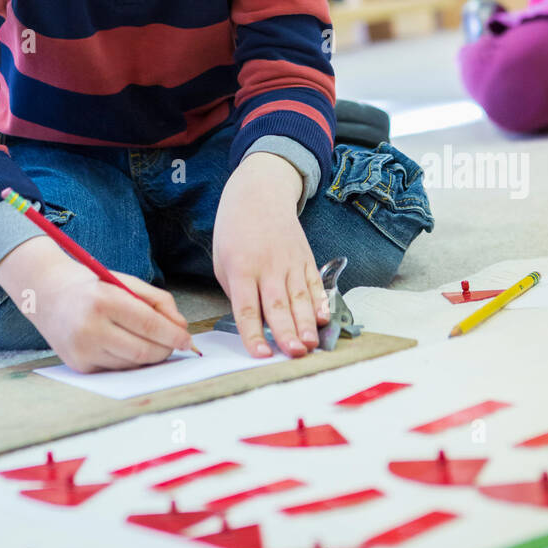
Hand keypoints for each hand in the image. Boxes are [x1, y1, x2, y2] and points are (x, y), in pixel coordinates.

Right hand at [0, 237, 194, 372]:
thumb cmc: (91, 285)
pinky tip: (128, 347)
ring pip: (131, 363)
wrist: (46, 294)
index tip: (187, 339)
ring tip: (153, 343)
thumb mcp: (124, 281)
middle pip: (143, 350)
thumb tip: (181, 327)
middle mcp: (90, 327)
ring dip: (149, 357)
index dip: (173, 335)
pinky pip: (116, 369)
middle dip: (166, 350)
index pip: (148, 324)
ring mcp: (82, 349)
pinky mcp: (78, 365)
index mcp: (103, 300)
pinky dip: (129, 361)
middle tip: (176, 344)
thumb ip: (157, 300)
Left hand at [212, 152, 329, 359]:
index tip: (261, 354)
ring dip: (307, 324)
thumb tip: (255, 322)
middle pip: (278, 306)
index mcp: (241, 268)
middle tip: (295, 354)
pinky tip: (325, 318)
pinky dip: (321, 302)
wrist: (259, 192)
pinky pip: (315, 284)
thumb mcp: (222, 260)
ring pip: (300, 298)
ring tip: (312, 345)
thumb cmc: (235, 230)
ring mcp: (290, 262)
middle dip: (287, 332)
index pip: (247, 308)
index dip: (254, 333)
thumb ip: (237, 292)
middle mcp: (268, 266)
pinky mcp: (306, 258)